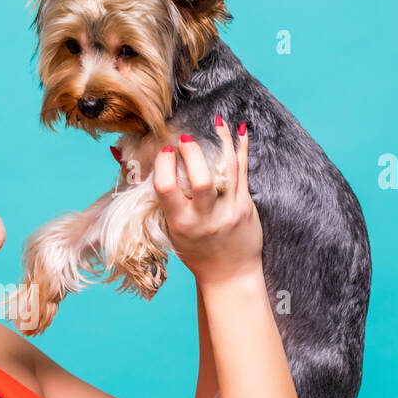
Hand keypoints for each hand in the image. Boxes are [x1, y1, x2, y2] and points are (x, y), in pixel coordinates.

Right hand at [153, 118, 260, 286]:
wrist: (229, 275)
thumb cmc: (195, 253)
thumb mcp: (172, 231)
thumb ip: (166, 203)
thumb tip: (151, 168)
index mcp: (180, 223)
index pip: (167, 187)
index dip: (164, 164)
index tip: (164, 151)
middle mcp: (205, 217)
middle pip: (200, 177)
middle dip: (190, 151)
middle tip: (185, 140)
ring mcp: (229, 210)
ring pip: (227, 169)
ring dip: (221, 141)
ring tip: (216, 123)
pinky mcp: (246, 206)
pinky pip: (244, 171)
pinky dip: (241, 148)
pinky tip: (240, 130)